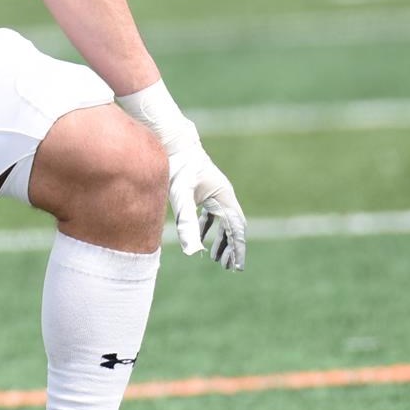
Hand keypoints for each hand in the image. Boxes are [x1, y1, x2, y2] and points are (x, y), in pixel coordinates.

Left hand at [166, 142, 247, 269]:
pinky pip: (211, 215)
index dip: (238, 248)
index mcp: (223, 197)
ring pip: (224, 222)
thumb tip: (192, 251)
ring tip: (217, 260)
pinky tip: (200, 240)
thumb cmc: (177, 166)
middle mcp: (223, 195)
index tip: (237, 267)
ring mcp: (214, 193)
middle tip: (229, 268)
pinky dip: (208, 229)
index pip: (236, 228)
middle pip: (234, 226)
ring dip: (222, 240)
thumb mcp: (180, 195)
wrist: (172, 141)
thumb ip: (186, 222)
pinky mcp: (203, 191)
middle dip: (232, 248)